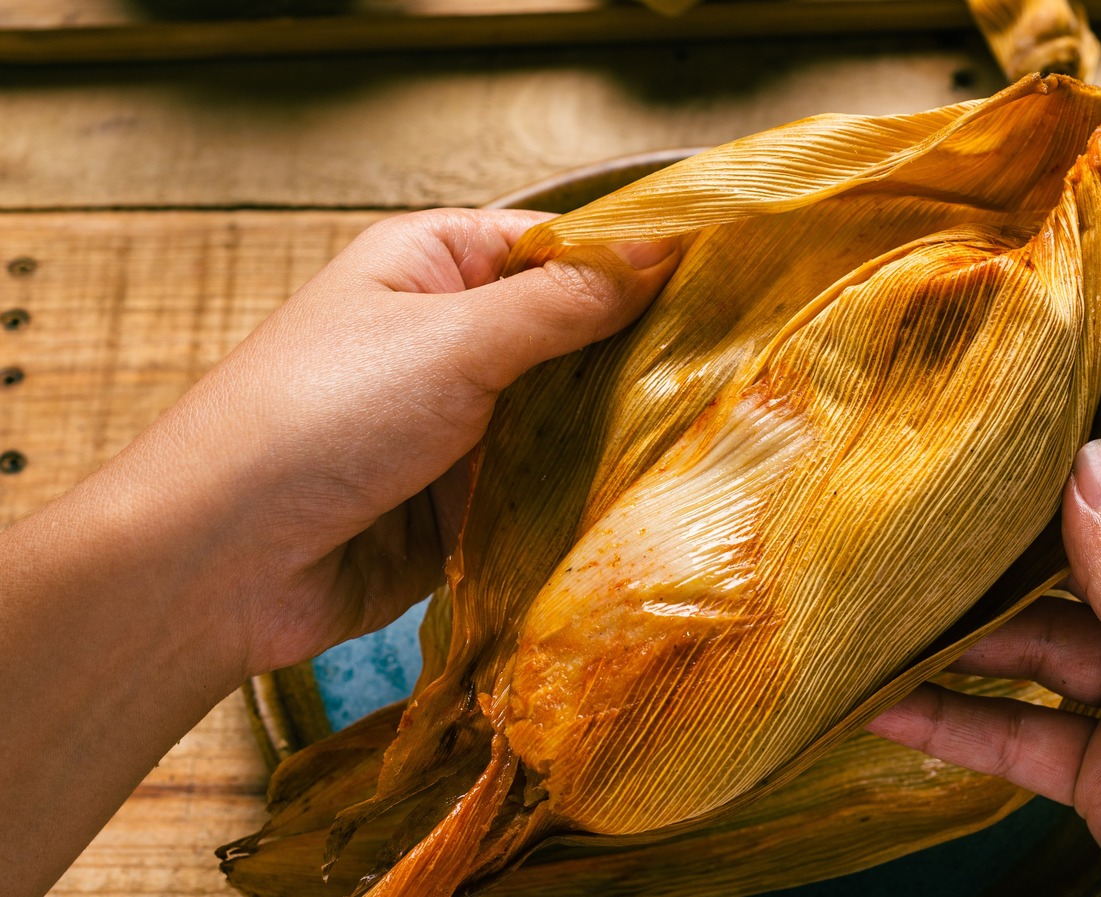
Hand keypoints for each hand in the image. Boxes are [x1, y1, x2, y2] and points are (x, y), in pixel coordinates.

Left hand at [0, 208, 677, 894]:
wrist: (220, 563)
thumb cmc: (318, 419)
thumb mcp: (452, 341)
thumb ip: (562, 302)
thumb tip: (662, 247)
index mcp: (431, 266)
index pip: (556, 247)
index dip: (631, 263)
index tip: (721, 288)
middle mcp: (448, 339)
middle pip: (570, 337)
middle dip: (635, 359)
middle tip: (731, 373)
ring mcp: (457, 426)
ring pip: (564, 420)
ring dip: (613, 436)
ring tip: (709, 439)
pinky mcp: (462, 505)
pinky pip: (543, 490)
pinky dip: (582, 498)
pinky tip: (647, 502)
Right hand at [869, 419, 1100, 896]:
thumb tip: (1089, 452)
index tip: (1012, 405)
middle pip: (1096, 557)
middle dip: (1011, 542)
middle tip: (918, 501)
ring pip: (1050, 643)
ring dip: (970, 638)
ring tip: (879, 609)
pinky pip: (1028, 724)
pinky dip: (965, 718)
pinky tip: (888, 705)